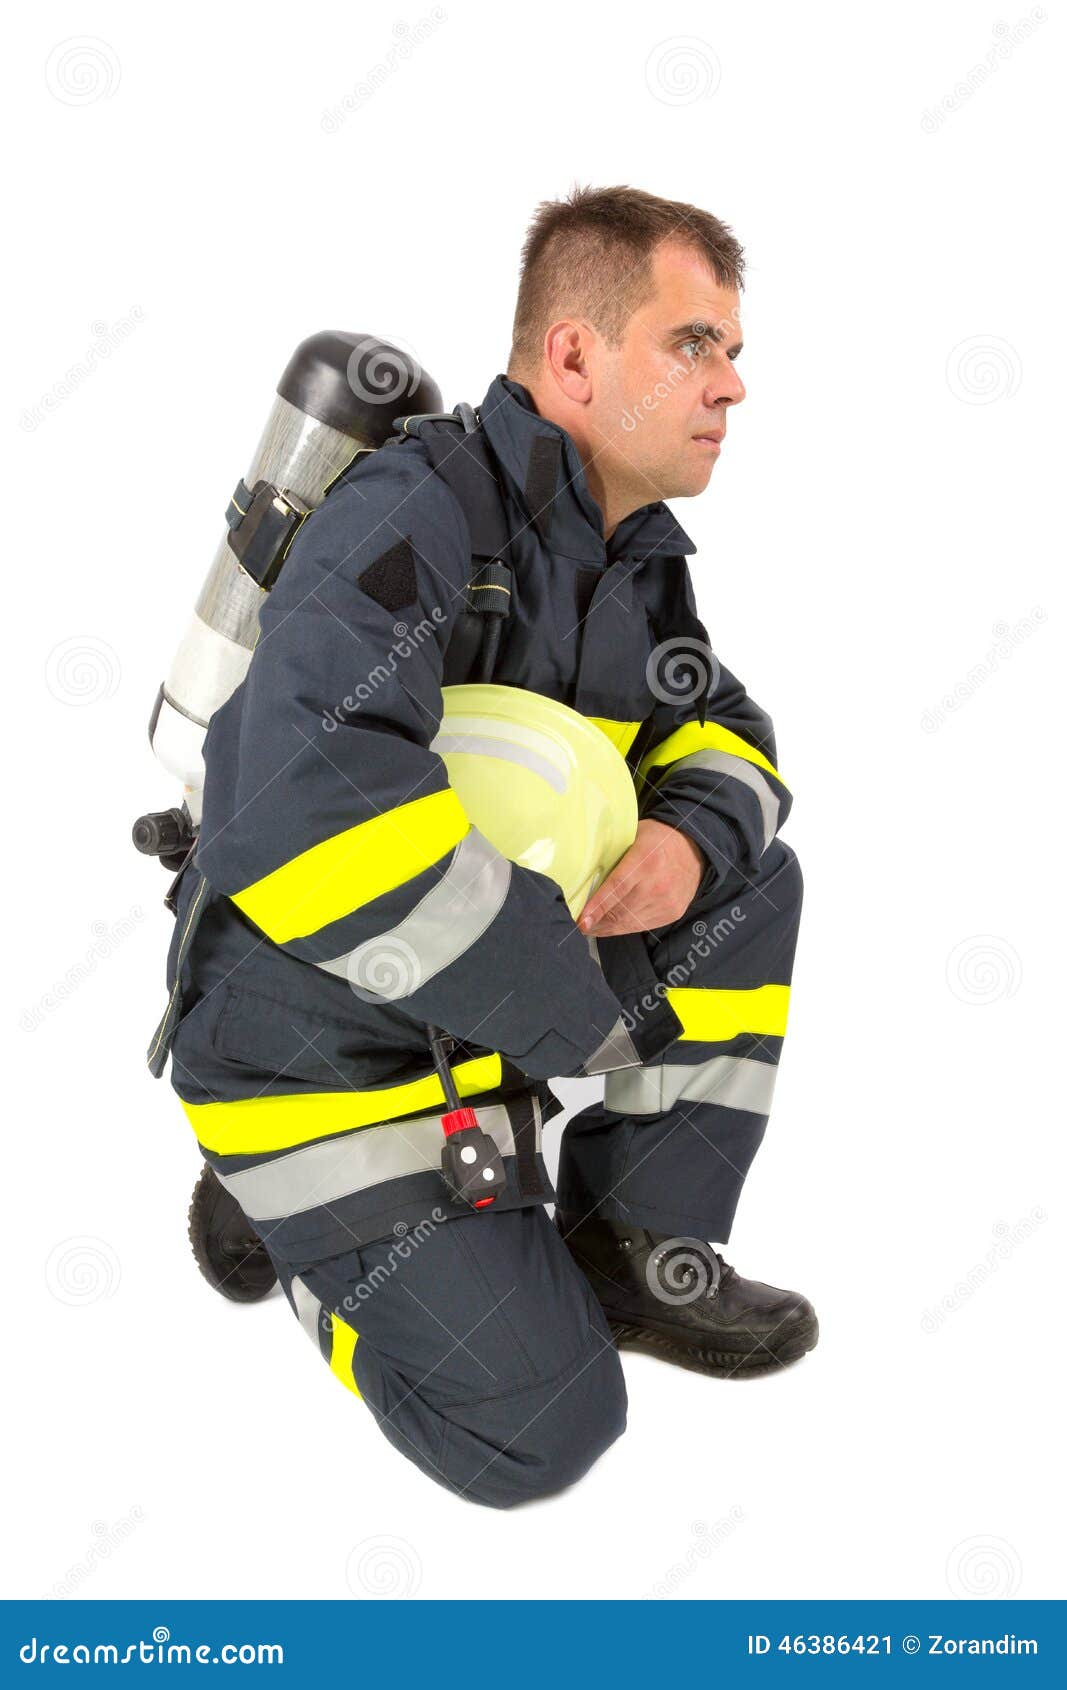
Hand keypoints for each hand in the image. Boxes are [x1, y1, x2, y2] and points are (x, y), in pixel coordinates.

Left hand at [578, 818, 705, 937]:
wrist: (694, 848)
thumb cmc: (657, 839)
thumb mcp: (634, 836)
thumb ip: (613, 853)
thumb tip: (585, 875)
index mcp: (647, 860)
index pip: (617, 887)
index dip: (598, 906)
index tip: (582, 920)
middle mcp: (658, 884)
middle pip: (621, 910)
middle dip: (597, 922)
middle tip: (580, 925)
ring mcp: (667, 902)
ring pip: (629, 922)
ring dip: (608, 928)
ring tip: (592, 927)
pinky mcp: (672, 913)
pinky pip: (641, 925)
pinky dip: (624, 927)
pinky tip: (611, 925)